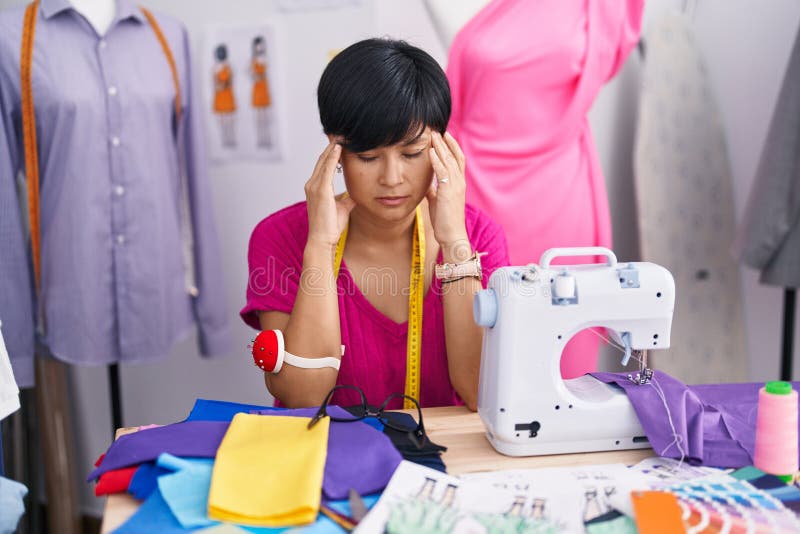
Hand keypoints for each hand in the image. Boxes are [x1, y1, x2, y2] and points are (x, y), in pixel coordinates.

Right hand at [304, 141, 355, 248]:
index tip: (340, 142)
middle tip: (340, 132)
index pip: (324, 165)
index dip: (331, 153)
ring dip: (332, 148)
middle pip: (322, 159)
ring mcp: (314, 187)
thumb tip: (355, 195)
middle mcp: (312, 184)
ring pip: (323, 161)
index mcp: (316, 188)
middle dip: (331, 146)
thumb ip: (347, 200)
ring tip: (341, 135)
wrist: (322, 240)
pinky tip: (339, 148)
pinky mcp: (320, 191)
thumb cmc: (330, 228)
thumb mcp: (342, 209)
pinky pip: (327, 169)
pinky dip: (332, 158)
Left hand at [426, 132, 469, 256]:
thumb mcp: (438, 201)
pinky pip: (443, 172)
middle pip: (455, 156)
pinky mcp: (449, 191)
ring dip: (441, 147)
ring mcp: (456, 186)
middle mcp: (459, 182)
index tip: (443, 137)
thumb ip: (434, 191)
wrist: (452, 235)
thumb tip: (427, 184)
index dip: (451, 147)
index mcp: (458, 183)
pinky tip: (431, 151)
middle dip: (446, 142)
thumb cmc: (445, 221)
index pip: (457, 160)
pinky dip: (437, 160)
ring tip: (433, 135)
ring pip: (449, 161)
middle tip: (437, 130)